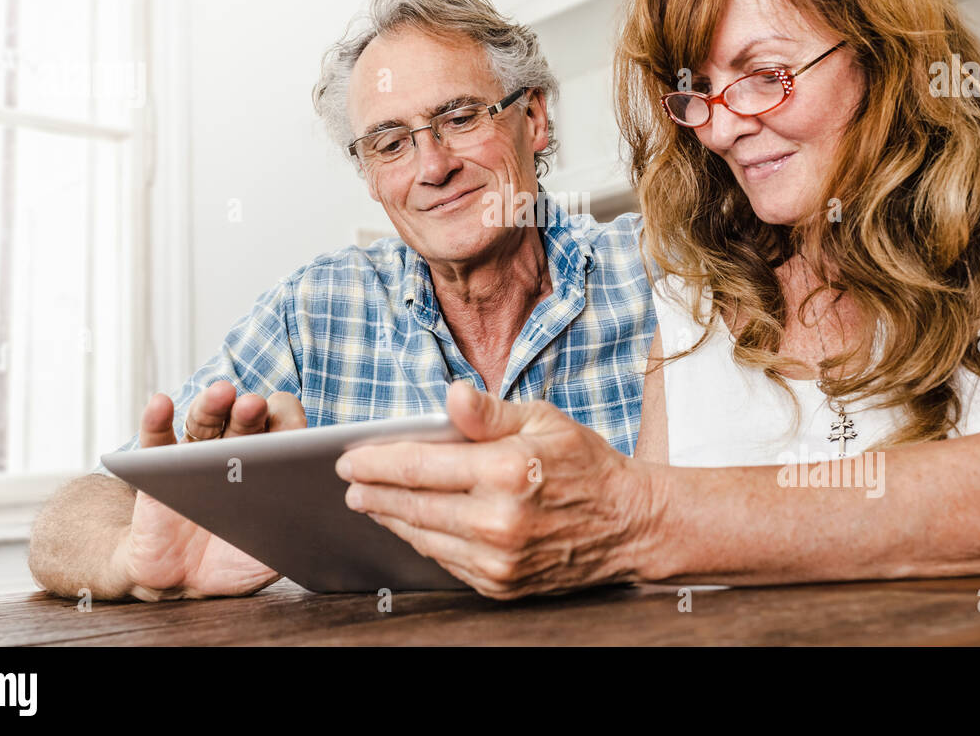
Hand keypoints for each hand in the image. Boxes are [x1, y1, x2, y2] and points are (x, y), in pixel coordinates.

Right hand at [117, 381, 305, 599]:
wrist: (182, 582)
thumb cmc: (236, 560)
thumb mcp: (273, 553)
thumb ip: (296, 533)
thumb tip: (326, 517)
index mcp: (268, 464)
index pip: (282, 430)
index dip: (289, 424)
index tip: (293, 429)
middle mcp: (234, 451)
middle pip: (243, 420)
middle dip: (251, 411)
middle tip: (254, 405)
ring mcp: (196, 455)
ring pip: (204, 421)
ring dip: (211, 404)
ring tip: (219, 393)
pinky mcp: (157, 467)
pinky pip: (156, 438)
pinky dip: (156, 419)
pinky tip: (161, 404)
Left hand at [335, 381, 659, 598]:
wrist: (630, 524)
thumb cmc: (585, 464)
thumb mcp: (542, 420)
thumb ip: (489, 412)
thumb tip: (450, 395)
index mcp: (505, 472)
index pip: (419, 466)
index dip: (377, 462)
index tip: (350, 458)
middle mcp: (497, 521)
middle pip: (412, 505)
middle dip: (374, 493)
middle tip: (350, 482)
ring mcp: (498, 559)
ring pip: (424, 538)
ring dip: (391, 518)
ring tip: (371, 502)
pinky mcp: (501, 584)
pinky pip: (446, 562)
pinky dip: (423, 542)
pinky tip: (413, 525)